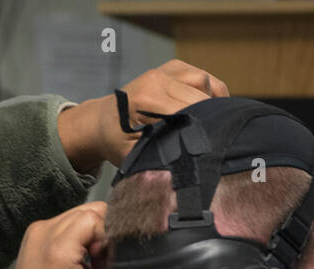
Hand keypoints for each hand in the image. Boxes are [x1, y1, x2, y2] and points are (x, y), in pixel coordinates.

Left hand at [58, 59, 229, 171]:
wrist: (101, 121)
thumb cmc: (116, 142)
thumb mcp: (133, 155)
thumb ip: (157, 153)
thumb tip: (186, 157)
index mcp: (146, 98)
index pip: (188, 112)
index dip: (201, 131)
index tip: (207, 149)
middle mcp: (158, 79)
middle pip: (200, 97)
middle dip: (209, 120)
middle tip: (210, 142)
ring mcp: (167, 70)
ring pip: (206, 84)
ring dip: (212, 104)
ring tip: (208, 126)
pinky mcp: (175, 67)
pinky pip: (204, 78)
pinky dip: (212, 93)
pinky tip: (210, 111)